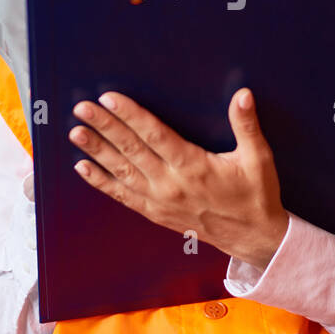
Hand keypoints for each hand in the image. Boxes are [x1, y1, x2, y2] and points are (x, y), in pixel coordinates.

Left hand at [68, 87, 289, 269]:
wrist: (253, 238)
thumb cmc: (255, 195)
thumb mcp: (258, 158)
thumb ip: (247, 125)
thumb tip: (242, 95)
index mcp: (193, 166)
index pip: (154, 134)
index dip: (130, 115)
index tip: (109, 98)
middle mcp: (171, 184)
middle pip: (131, 150)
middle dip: (104, 127)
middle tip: (82, 109)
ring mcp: (160, 201)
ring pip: (122, 172)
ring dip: (97, 152)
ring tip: (76, 133)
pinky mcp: (155, 213)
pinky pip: (123, 196)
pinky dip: (101, 183)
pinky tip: (83, 169)